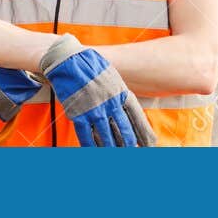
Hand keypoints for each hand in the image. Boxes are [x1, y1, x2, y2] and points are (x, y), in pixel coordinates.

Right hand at [39, 34, 156, 146]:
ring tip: (115, 156)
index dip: (143, 132)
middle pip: (124, 131)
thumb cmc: (90, 66)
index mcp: (122, 93)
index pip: (137, 118)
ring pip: (107, 138)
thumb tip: (126, 109)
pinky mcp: (79, 115)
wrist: (68, 60)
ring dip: (112, 149)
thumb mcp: (112, 77)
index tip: (149, 143)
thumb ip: (119, 93)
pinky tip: (95, 153)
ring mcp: (95, 111)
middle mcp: (111, 104)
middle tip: (131, 152)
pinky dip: (92, 147)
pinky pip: (87, 137)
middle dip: (129, 145)